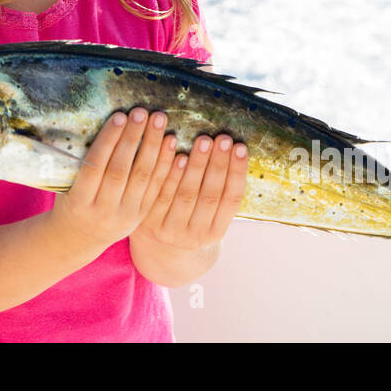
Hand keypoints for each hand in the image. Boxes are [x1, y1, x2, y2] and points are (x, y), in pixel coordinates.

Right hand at [50, 107, 176, 251]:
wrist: (78, 238)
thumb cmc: (70, 201)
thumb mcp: (66, 185)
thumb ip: (80, 161)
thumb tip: (99, 120)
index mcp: (79, 202)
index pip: (95, 166)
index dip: (108, 140)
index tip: (119, 116)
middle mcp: (103, 211)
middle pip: (121, 170)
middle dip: (132, 138)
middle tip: (141, 112)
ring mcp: (124, 216)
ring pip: (142, 177)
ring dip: (152, 146)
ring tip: (158, 120)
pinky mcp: (141, 217)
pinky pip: (157, 188)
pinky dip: (166, 164)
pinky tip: (171, 143)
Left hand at [136, 130, 248, 252]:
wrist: (159, 251)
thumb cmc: (191, 223)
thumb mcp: (209, 221)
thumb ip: (218, 195)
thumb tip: (233, 152)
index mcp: (215, 233)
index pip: (231, 200)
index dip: (236, 173)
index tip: (241, 147)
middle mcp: (195, 235)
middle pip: (209, 195)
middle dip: (218, 165)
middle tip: (223, 138)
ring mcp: (171, 230)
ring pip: (186, 194)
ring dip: (196, 166)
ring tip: (204, 141)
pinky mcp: (149, 221)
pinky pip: (161, 194)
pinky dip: (171, 174)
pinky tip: (178, 154)